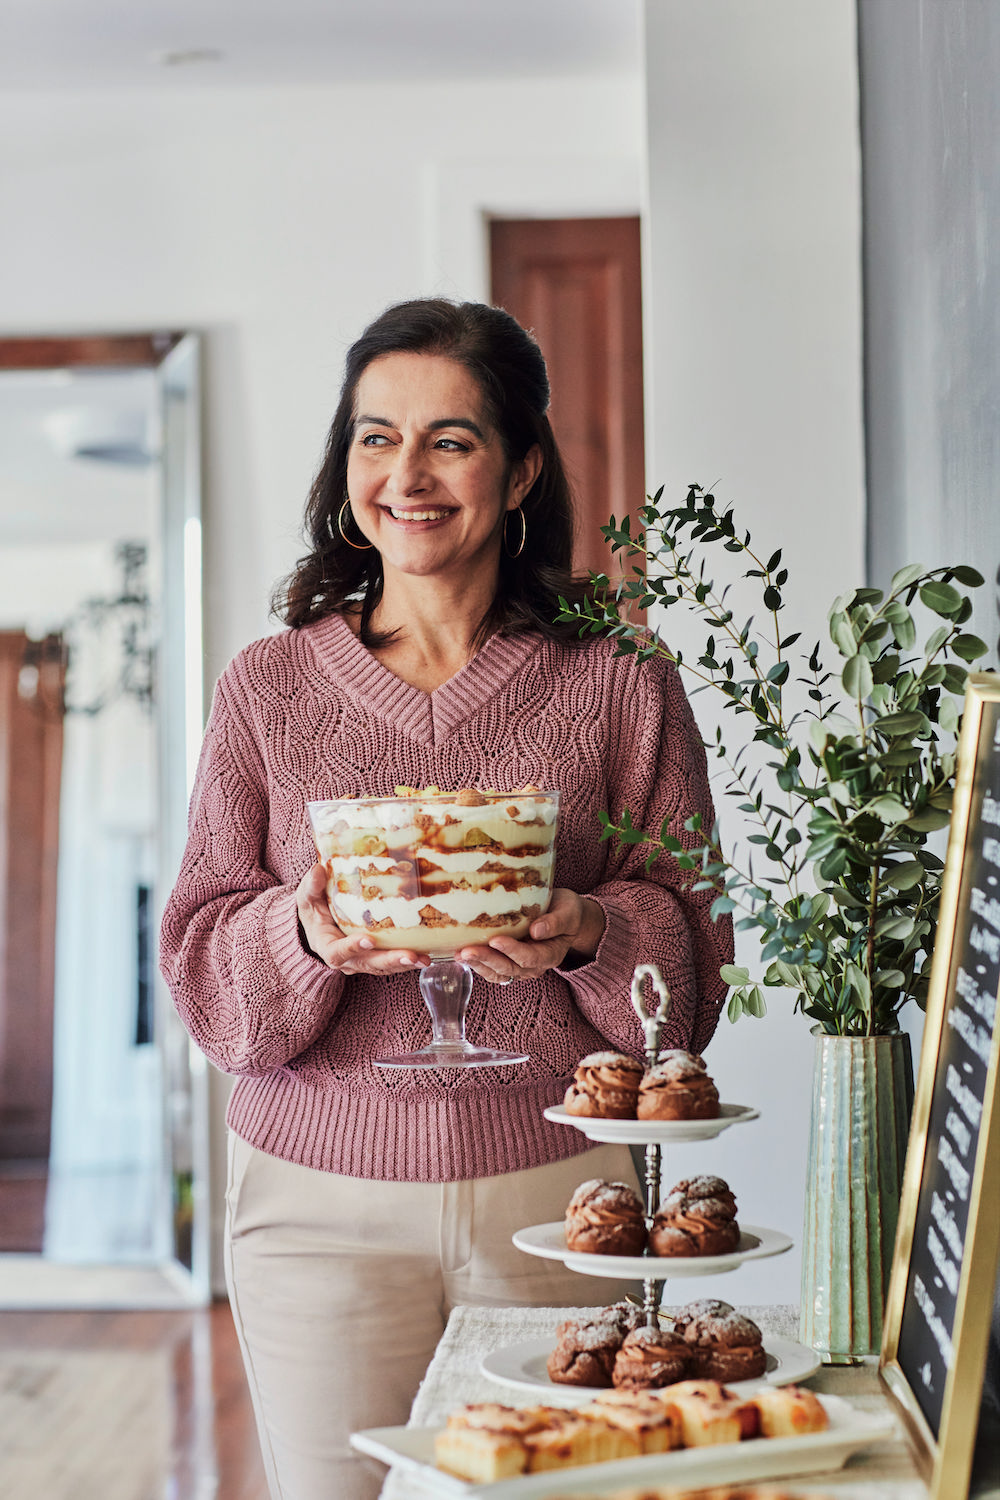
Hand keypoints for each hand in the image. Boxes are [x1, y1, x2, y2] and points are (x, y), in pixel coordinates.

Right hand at [295, 864, 429, 975]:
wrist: (319, 924)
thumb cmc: (314, 910)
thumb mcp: (307, 898)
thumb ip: (311, 887)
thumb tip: (317, 870)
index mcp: (328, 947)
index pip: (338, 952)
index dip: (352, 947)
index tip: (368, 940)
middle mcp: (347, 960)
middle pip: (369, 964)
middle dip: (390, 961)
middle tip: (410, 956)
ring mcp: (362, 961)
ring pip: (384, 967)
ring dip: (404, 964)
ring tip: (424, 959)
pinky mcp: (376, 958)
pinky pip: (392, 963)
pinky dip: (408, 960)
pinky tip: (426, 955)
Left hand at [455, 888, 604, 984]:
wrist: (565, 918)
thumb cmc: (567, 912)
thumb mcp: (568, 912)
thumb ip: (556, 922)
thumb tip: (536, 930)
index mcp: (551, 954)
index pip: (530, 957)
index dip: (512, 951)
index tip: (495, 940)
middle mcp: (535, 965)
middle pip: (510, 968)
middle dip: (487, 960)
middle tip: (467, 951)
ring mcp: (521, 967)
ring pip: (498, 973)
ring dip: (478, 965)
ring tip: (460, 954)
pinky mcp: (509, 962)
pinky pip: (492, 969)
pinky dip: (477, 964)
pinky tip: (461, 954)